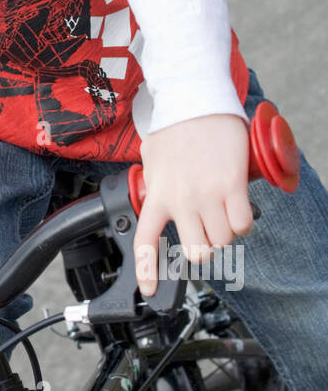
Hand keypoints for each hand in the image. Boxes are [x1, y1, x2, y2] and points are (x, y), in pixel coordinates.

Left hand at [133, 114, 253, 294]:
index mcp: (157, 195)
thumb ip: (155, 183)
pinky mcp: (231, 185)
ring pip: (223, 240)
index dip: (147, 272)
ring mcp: (206, 194)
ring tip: (223, 211)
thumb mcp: (152, 158)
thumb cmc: (175, 125)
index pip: (146, 242)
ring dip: (226, 232)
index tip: (150, 291)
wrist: (196, 98)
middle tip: (207, 231)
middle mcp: (180, 200)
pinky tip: (239, 208)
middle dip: (205, 247)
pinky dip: (244, 221)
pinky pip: (243, 224)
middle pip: (197, 253)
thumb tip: (157, 195)